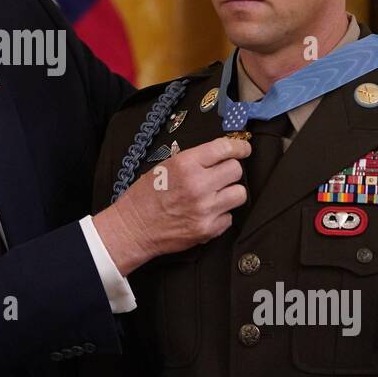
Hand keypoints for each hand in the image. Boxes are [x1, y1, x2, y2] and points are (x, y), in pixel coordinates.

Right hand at [93, 136, 250, 275]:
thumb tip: (221, 155)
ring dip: (230, 193)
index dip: (239, 147)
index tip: (243, 149)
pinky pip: (229, 217)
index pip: (224, 148)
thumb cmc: (146, 196)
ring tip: (216, 195)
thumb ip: (194, 160)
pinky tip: (206, 213)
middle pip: (236, 170)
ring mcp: (205, 209)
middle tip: (220, 176)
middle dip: (230, 171)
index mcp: (186, 164)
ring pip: (239, 194)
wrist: (133, 227)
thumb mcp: (165, 166)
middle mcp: (198, 185)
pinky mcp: (208, 229)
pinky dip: (221, 215)